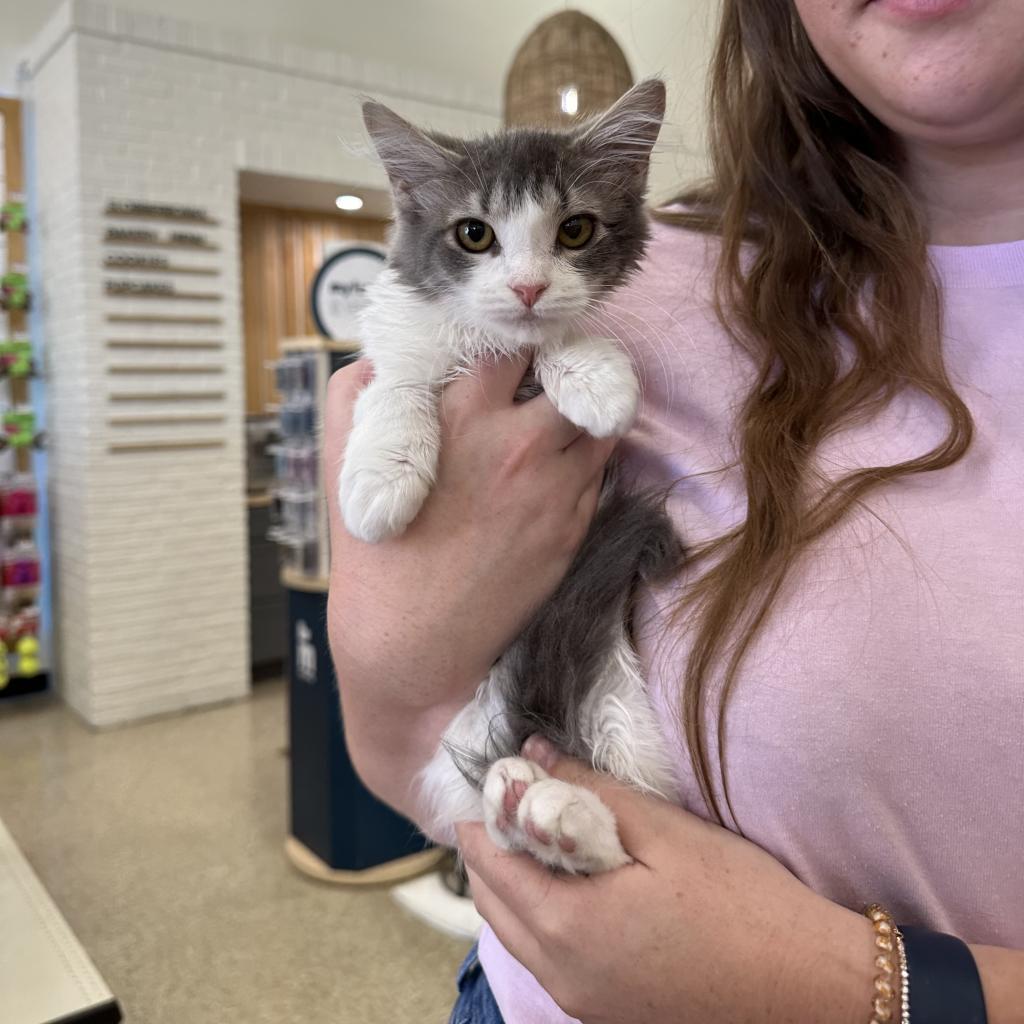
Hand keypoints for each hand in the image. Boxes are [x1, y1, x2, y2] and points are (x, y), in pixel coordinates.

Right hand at [324, 357, 616, 809]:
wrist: (414, 647)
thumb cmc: (375, 556)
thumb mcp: (348, 461)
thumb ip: (361, 390)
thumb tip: (386, 355)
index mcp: (462, 414)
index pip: (516, 340)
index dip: (521, 336)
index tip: (518, 341)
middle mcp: (521, 442)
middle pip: (574, 367)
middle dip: (566, 360)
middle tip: (554, 365)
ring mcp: (558, 486)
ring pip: (599, 416)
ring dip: (585, 406)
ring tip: (562, 414)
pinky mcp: (576, 526)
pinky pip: (599, 468)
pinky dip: (586, 455)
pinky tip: (559, 466)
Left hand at [457, 737, 873, 1023]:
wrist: (810, 989)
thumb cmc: (741, 901)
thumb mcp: (664, 831)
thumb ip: (587, 790)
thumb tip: (532, 753)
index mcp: (567, 928)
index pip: (490, 866)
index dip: (483, 818)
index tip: (494, 780)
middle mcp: (561, 975)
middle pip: (493, 906)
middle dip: (490, 852)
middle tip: (513, 802)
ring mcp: (583, 1002)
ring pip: (517, 936)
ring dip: (512, 886)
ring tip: (539, 835)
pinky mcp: (608, 1014)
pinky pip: (548, 959)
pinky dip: (540, 918)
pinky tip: (572, 885)